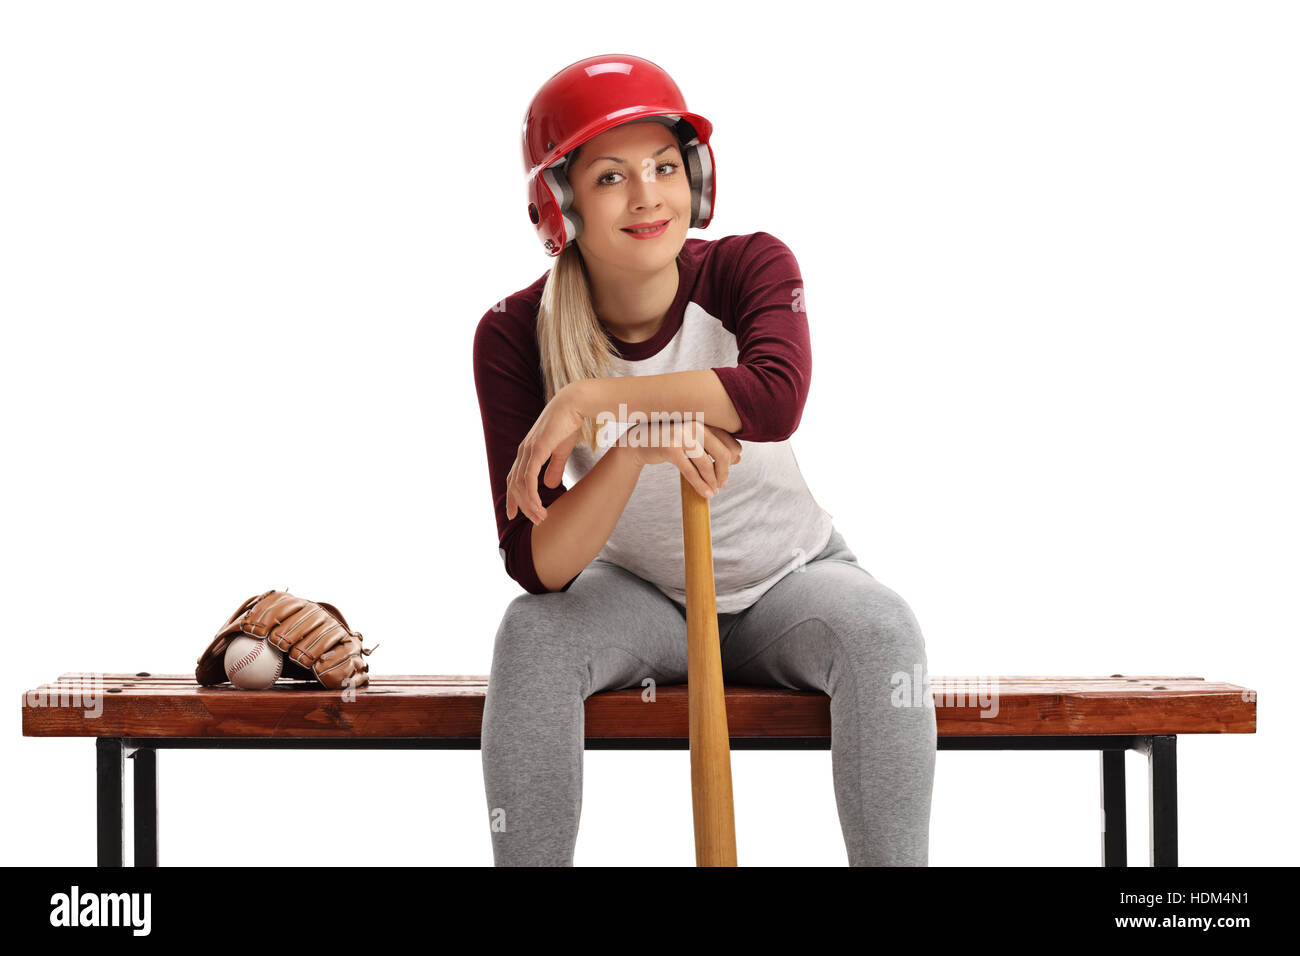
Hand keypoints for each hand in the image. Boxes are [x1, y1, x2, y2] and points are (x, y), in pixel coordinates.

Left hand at [506, 384, 586, 523]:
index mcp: (527, 452)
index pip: (514, 479)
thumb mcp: (561, 451)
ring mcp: (528, 450)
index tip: (515, 514)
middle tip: (535, 522)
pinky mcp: (537, 449)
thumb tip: (549, 485)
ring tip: (541, 518)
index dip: (513, 497)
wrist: (574, 404)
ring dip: (529, 504)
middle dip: (522, 506)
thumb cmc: (568, 424)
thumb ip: (554, 468)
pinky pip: (529, 478)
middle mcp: (523, 452)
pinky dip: (531, 495)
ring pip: (521, 485)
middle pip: (514, 485)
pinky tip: (538, 506)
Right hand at [625, 419, 742, 498]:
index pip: (730, 442)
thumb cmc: (670, 440)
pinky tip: (706, 494)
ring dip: (713, 482)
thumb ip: (715, 446)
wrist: (638, 441)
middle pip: (723, 453)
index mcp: (705, 420)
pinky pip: (691, 472)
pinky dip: (700, 485)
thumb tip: (739, 459)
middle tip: (722, 484)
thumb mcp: (693, 440)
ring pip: (707, 465)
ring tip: (713, 491)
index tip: (726, 471)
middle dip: (724, 473)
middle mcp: (696, 424)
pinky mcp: (670, 449)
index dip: (732, 460)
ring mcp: (682, 436)